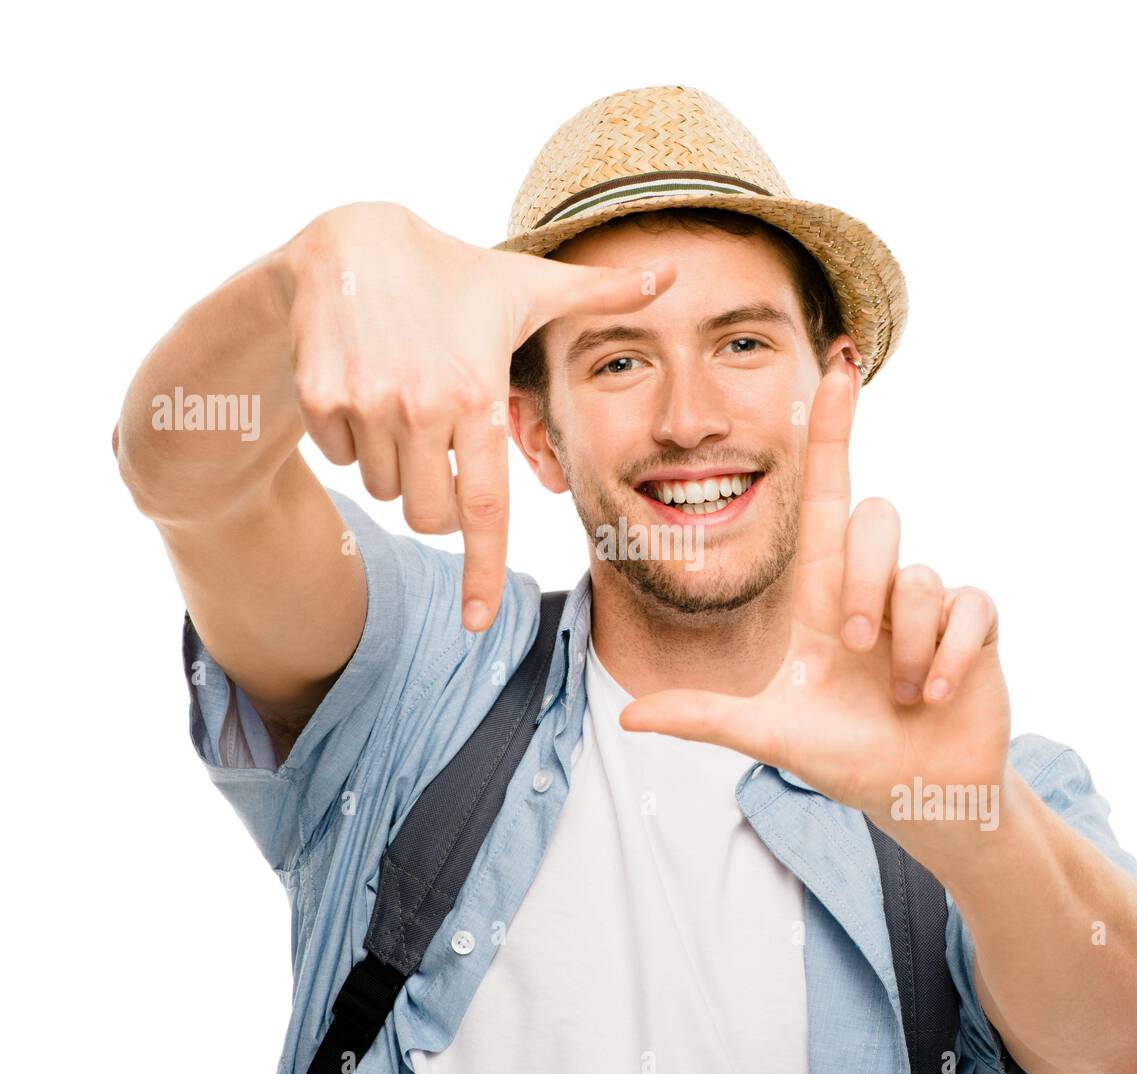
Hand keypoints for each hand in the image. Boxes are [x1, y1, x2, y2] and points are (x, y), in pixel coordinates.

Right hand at [276, 201, 676, 630]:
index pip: (484, 508)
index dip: (480, 572)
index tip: (475, 621)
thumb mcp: (527, 283)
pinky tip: (365, 387)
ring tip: (404, 401)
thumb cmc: (453, 274)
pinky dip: (352, 440)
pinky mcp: (318, 400)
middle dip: (438, 500)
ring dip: (396, 466)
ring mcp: (365, 405)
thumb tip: (671, 275)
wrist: (349, 241)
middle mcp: (421, 407)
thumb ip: (601, 293)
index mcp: (477, 394)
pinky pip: (340, 460)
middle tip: (441, 445)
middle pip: (430, 515)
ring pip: (384, 491)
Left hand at [619, 366, 1010, 834]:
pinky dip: (950, 656)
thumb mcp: (767, 734)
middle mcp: (873, 585)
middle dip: (861, 584)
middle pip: (874, 518)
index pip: (826, 492)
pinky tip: (934, 696)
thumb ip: (703, 716)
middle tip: (852, 649)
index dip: (831, 430)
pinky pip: (971, 606)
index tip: (837, 364)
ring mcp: (927, 602)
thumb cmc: (841, 754)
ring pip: (920, 574)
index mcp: (820, 593)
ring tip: (899, 693)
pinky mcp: (976, 624)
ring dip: (905, 643)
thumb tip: (629, 716)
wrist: (916, 794)